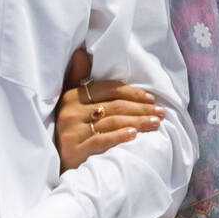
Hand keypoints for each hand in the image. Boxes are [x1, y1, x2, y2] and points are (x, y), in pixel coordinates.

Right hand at [55, 46, 165, 171]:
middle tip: (160, 113)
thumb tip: (81, 52)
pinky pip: (102, 140)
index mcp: (72, 96)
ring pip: (112, 122)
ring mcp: (71, 132)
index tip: (151, 98)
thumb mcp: (71, 103)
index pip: (109, 90)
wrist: (57, 164)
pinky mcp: (74, 150)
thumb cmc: (71, 131)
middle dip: (141, 108)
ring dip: (138, 122)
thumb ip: (78, 78)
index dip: (132, 92)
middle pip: (114, 106)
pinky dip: (120, 136)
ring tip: (156, 124)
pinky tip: (135, 135)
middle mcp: (70, 112)